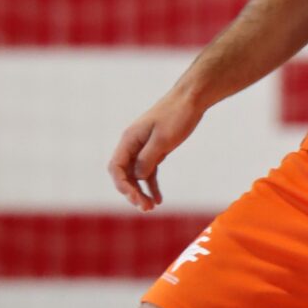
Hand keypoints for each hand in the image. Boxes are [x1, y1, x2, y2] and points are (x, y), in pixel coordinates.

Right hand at [107, 91, 203, 211]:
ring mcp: (144, 147)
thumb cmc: (177, 115)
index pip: (116, 167)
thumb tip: (136, 177)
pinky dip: (152, 185)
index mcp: (129, 139)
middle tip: (145, 208)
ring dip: (141, 192)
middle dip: (132, 192)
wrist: (192, 99)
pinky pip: (149, 171)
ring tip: (150, 208)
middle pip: (124, 174)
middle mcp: (133, 144)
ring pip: (136, 175)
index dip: (122, 185)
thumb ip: (147, 158)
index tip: (135, 198)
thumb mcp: (163, 139)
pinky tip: (158, 199)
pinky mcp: (156, 150)